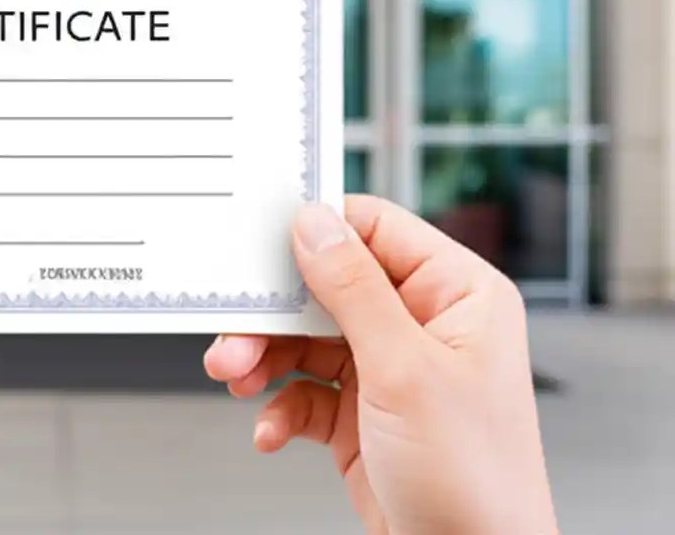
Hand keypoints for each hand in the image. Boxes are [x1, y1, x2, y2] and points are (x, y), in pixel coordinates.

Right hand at [205, 195, 556, 534]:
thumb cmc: (475, 481)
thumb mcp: (405, 371)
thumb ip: (353, 290)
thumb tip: (313, 225)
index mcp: (457, 294)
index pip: (375, 229)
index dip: (315, 232)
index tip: (260, 246)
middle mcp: (424, 325)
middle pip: (326, 287)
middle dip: (273, 314)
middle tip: (232, 334)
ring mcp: (392, 370)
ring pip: (307, 338)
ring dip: (265, 359)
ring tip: (237, 380)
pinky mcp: (364, 415)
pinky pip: (306, 390)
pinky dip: (281, 407)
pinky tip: (272, 429)